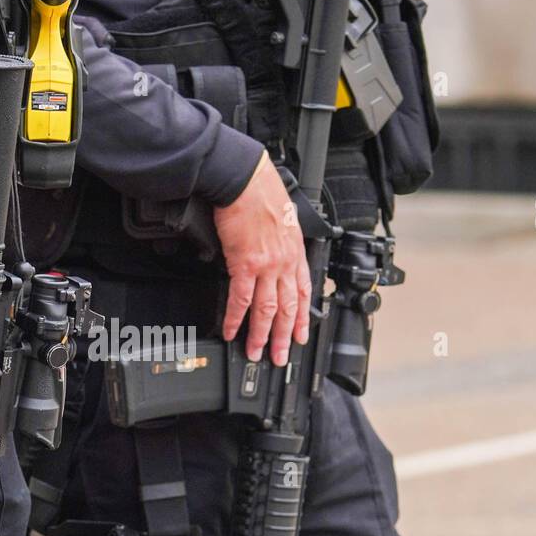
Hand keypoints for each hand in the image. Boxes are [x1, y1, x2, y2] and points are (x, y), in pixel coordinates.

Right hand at [213, 153, 310, 365]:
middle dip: (284, 335)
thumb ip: (279, 239)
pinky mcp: (245, 264)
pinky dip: (235, 318)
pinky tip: (232, 331)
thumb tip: (271, 250)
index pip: (304, 290)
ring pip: (267, 309)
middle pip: (287, 307)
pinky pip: (241, 299)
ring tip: (256, 352)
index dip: (302, 316)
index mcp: (294, 250)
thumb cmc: (259, 190)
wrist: (243, 180)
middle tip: (280, 355)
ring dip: (261, 334)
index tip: (300, 333)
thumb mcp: (283, 216)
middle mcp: (284, 261)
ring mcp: (267, 265)